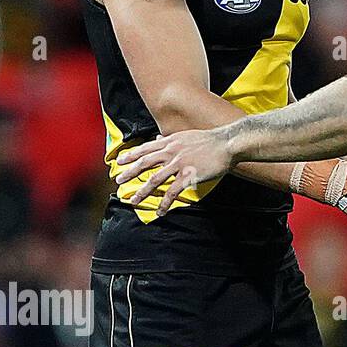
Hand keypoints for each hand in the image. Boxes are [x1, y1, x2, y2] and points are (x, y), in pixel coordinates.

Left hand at [114, 129, 232, 215]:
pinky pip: (172, 192)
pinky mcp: (188, 176)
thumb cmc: (210, 140)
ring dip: (142, 192)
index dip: (130, 155)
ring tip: (133, 200)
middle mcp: (171, 152)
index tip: (120, 161)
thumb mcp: (186, 135)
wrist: (227, 143)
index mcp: (170, 142)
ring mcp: (179, 165)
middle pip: (144, 163)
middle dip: (129, 173)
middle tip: (119, 180)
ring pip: (154, 180)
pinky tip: (159, 211)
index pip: (145, 148)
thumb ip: (171, 139)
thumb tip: (159, 139)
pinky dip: (164, 203)